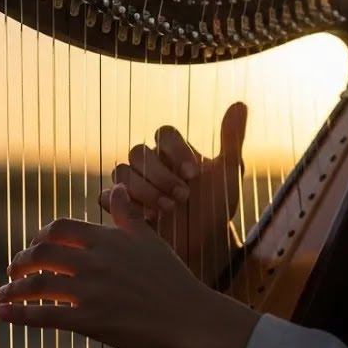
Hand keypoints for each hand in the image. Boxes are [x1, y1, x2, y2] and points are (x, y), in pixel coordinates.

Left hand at [0, 183, 259, 347]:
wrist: (190, 318)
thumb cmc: (172, 280)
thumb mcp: (150, 239)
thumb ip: (128, 214)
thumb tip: (116, 187)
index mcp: (108, 239)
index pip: (59, 228)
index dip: (39, 236)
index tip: (33, 247)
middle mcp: (95, 261)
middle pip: (42, 253)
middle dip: (21, 261)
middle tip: (13, 270)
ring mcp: (91, 291)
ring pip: (38, 285)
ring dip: (13, 289)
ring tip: (2, 294)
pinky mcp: (90, 321)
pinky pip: (45, 316)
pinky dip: (19, 314)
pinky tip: (3, 313)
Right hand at [115, 101, 247, 284]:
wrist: (206, 243)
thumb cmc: (216, 205)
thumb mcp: (228, 173)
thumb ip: (231, 139)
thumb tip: (240, 104)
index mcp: (173, 151)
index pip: (164, 133)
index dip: (176, 150)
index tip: (194, 173)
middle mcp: (150, 163)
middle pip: (139, 152)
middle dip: (160, 174)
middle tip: (184, 195)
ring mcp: (133, 184)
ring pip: (122, 172)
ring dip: (144, 190)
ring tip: (169, 209)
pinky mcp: (120, 206)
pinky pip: (107, 196)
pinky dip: (125, 204)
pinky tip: (149, 218)